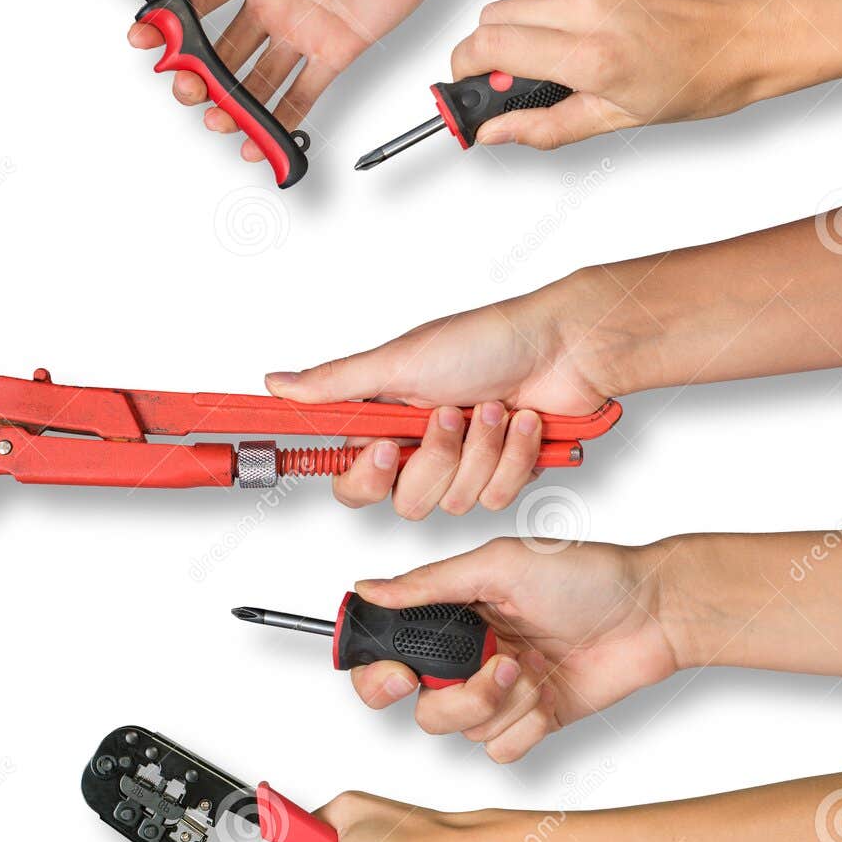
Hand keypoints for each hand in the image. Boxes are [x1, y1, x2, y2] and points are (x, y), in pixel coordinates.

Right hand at [126, 0, 453, 160]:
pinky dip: (282, 118)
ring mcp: (301, 28)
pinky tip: (264, 138)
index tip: (148, 36)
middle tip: (187, 88)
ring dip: (233, 102)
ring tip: (220, 119)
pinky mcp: (334, 50)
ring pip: (254, 76)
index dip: (171, 16)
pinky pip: (302, 91)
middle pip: (220, 46)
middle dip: (196, 72)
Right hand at [265, 274, 615, 515]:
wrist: (566, 348)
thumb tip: (276, 384)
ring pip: (455, 502)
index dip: (367, 474)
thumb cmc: (486, 340)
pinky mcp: (502, 473)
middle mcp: (419, 445)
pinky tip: (522, 422)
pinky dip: (513, 457)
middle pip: (406, 499)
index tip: (387, 448)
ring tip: (494, 407)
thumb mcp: (399, 360)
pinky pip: (497, 498)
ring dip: (481, 451)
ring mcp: (462, 463)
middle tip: (451, 413)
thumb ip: (335, 384)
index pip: (350, 477)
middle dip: (438, 458)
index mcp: (385, 418)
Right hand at [350, 537, 678, 760]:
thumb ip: (429, 584)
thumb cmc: (583, 576)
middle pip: (422, 707)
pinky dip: (526, 726)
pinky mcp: (531, 721)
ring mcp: (498, 692)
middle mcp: (466, 656)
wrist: (652, 614)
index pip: (387, 654)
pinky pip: (501, 748)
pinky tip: (550, 691)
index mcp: (450, 615)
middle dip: (458, 698)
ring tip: (537, 667)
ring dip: (504, 703)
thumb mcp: (498, 565)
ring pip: (463, 730)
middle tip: (497, 668)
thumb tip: (368, 589)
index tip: (401, 675)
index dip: (379, 675)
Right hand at [450, 0, 776, 148]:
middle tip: (512, 85)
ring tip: (563, 65)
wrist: (761, 26)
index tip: (467, 94)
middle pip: (490, 18)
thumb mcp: (622, 118)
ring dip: (523, 36)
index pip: (487, 46)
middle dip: (486, 53)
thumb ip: (546, 126)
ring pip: (521, 3)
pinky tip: (591, 38)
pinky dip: (555, 18)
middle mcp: (588, 5)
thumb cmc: (707, 75)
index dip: (462, 73)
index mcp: (590, 53)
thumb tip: (496, 132)